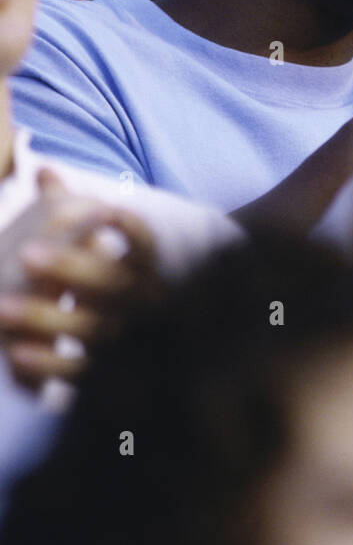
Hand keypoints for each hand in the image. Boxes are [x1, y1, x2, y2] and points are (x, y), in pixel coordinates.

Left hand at [0, 170, 160, 390]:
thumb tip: (43, 169)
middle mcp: (143, 303)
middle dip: (70, 267)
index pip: (144, 244)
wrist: (133, 353)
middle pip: (113, 284)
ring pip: (91, 328)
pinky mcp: (106, 376)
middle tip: (25, 253)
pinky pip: (79, 372)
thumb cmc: (101, 288)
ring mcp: (126, 340)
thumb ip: (69, 210)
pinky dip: (48, 363)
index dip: (128, 228)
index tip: (103, 210)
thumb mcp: (88, 250)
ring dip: (45, 318)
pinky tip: (15, 353)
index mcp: (144, 269)